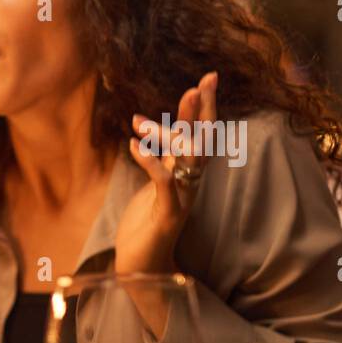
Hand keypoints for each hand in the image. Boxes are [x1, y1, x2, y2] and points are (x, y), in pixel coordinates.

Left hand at [117, 71, 217, 273]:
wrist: (142, 265)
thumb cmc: (146, 224)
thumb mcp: (155, 184)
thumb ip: (161, 158)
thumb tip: (157, 129)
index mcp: (187, 174)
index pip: (202, 134)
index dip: (206, 107)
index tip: (207, 77)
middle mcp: (190, 183)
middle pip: (202, 142)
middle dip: (200, 113)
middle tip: (197, 85)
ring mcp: (182, 199)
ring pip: (186, 161)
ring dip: (170, 136)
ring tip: (144, 117)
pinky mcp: (167, 214)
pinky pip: (163, 183)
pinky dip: (149, 163)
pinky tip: (133, 146)